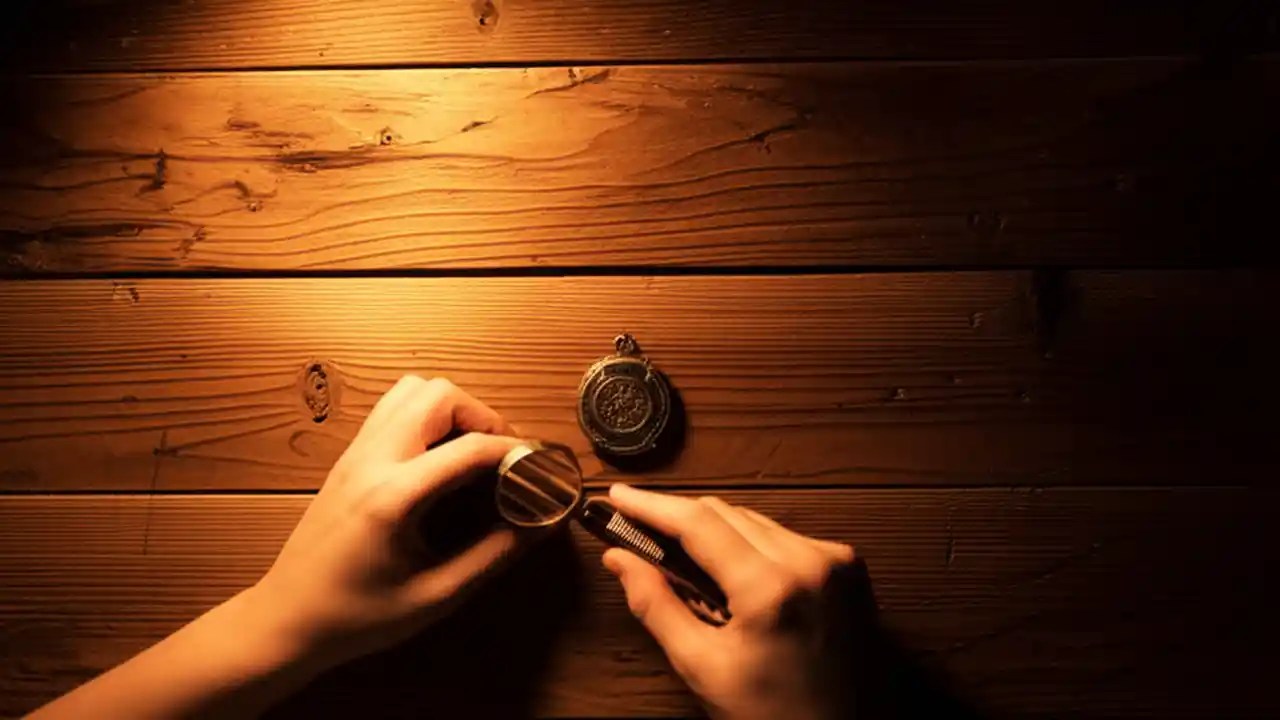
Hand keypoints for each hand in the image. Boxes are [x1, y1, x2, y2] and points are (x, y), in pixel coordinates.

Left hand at [251, 376, 525, 665]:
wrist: (287, 621)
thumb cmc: (357, 617)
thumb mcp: (436, 596)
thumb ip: (493, 556)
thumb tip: (540, 525)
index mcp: (394, 496)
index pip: (469, 448)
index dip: (515, 451)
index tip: (539, 467)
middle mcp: (372, 461)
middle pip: (438, 394)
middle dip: (482, 416)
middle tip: (502, 456)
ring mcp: (356, 454)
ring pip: (412, 391)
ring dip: (452, 409)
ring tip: (472, 451)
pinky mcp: (348, 458)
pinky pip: (393, 409)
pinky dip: (427, 417)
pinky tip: (440, 459)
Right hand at [603, 485, 856, 719]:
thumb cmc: (770, 713)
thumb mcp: (702, 666)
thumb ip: (656, 605)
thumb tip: (618, 558)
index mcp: (771, 587)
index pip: (698, 523)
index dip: (652, 506)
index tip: (618, 496)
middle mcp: (810, 560)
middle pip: (726, 514)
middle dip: (679, 516)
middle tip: (637, 525)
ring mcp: (835, 560)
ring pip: (756, 521)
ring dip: (715, 530)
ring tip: (680, 551)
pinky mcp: (849, 566)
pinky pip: (786, 537)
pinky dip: (752, 544)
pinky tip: (733, 567)